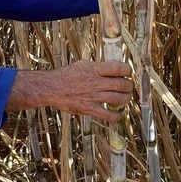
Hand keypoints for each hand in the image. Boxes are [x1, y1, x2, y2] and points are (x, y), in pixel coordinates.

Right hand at [6, 60, 132, 122]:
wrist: (52, 88)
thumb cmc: (66, 75)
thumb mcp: (83, 65)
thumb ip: (98, 67)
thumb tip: (112, 69)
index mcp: (94, 69)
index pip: (118, 68)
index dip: (127, 70)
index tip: (128, 72)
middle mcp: (95, 83)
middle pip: (121, 85)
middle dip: (129, 86)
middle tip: (128, 87)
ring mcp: (93, 96)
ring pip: (118, 99)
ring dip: (125, 99)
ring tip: (125, 98)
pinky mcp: (88, 109)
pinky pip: (107, 115)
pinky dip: (115, 116)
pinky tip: (117, 114)